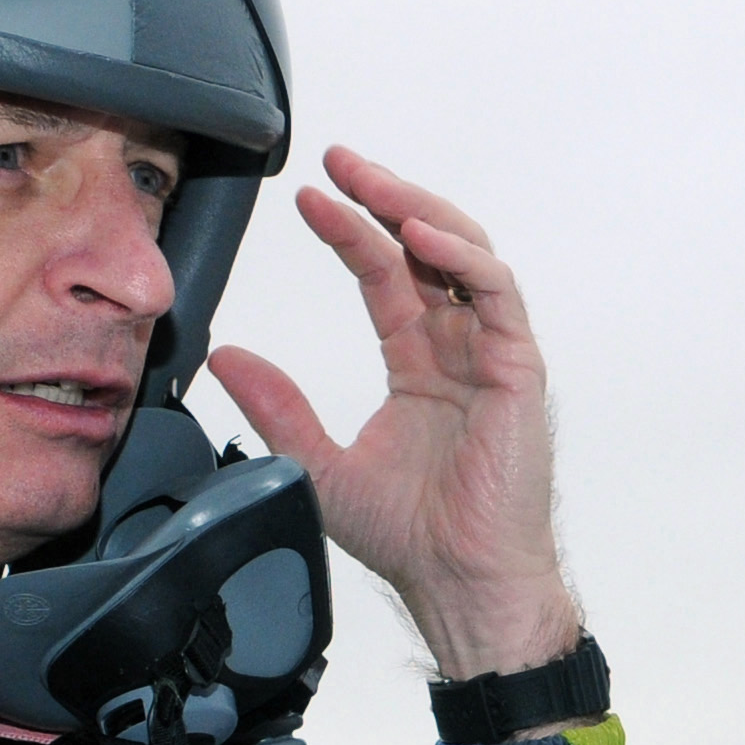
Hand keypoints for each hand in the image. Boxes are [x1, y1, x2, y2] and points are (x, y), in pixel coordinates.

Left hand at [208, 147, 583, 683]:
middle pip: (428, 250)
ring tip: (374, 185)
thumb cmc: (410, 538)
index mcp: (419, 365)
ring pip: (467, 256)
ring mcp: (491, 356)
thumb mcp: (318, 462)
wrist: (460, 583)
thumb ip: (278, 405)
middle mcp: (457, 350)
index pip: (384, 276)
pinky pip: (496, 296)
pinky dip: (463, 260)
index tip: (306, 200)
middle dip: (385, 199)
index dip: (348, 233)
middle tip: (339, 162)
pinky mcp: (518, 371)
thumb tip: (226, 354)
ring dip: (421, 211)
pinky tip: (421, 238)